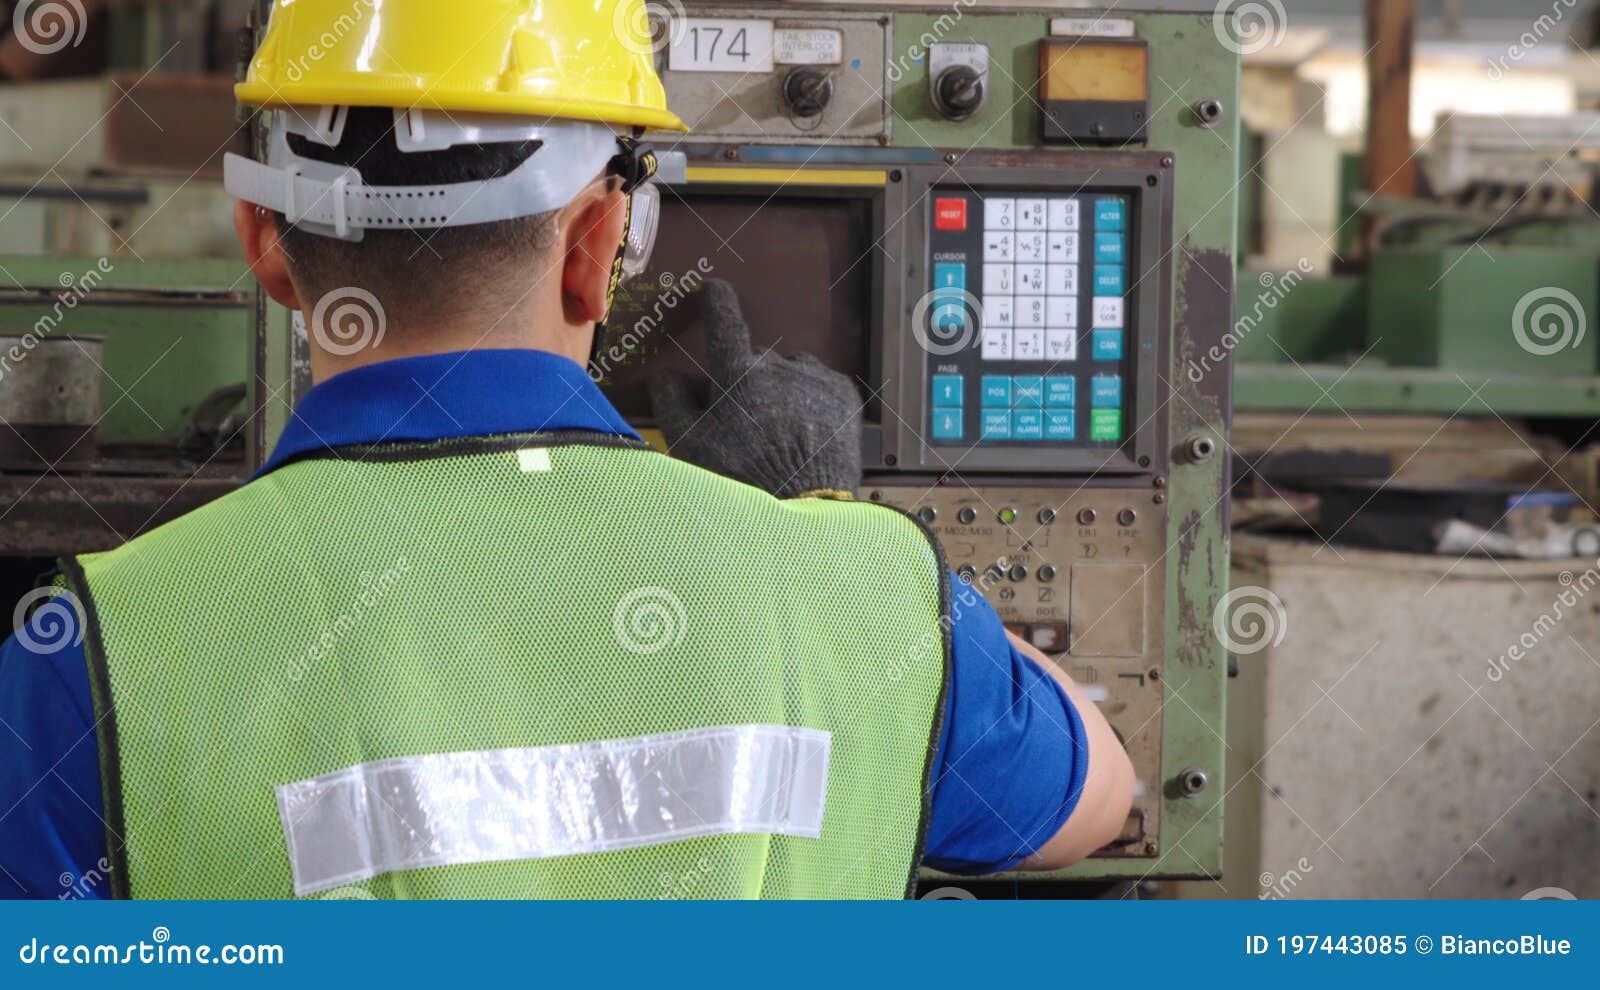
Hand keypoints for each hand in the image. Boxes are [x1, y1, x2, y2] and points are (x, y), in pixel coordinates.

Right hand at [649, 280, 863, 498]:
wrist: (806, 506)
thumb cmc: (742, 479)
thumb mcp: (691, 446)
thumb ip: (673, 402)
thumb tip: (667, 373)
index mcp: (738, 374)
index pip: (723, 318)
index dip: (715, 299)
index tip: (713, 290)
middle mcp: (779, 365)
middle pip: (755, 360)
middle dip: (747, 382)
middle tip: (745, 425)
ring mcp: (815, 377)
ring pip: (789, 372)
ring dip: (781, 390)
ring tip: (779, 433)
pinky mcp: (843, 394)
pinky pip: (819, 385)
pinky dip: (810, 401)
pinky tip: (804, 433)